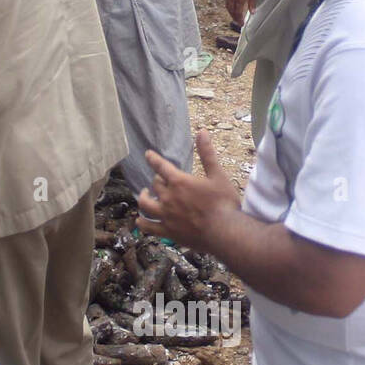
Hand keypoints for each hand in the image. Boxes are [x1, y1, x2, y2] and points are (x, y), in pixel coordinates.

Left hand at [136, 131, 240, 250]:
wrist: (224, 233)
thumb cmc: (224, 203)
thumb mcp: (218, 175)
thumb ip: (207, 154)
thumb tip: (202, 131)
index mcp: (179, 182)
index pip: (161, 166)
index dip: (153, 159)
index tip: (147, 154)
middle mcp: (168, 197)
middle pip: (155, 185)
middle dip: (157, 181)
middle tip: (159, 180)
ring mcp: (165, 215)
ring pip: (146, 204)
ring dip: (143, 197)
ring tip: (144, 194)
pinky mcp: (167, 231)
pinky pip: (148, 227)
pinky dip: (142, 223)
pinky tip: (139, 220)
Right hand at [225, 0, 257, 24]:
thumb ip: (252, 3)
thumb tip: (252, 12)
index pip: (238, 12)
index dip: (239, 19)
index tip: (241, 23)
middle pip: (231, 10)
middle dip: (234, 18)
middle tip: (238, 22)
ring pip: (228, 6)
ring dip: (231, 12)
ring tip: (234, 16)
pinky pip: (227, 0)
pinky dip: (229, 6)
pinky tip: (232, 7)